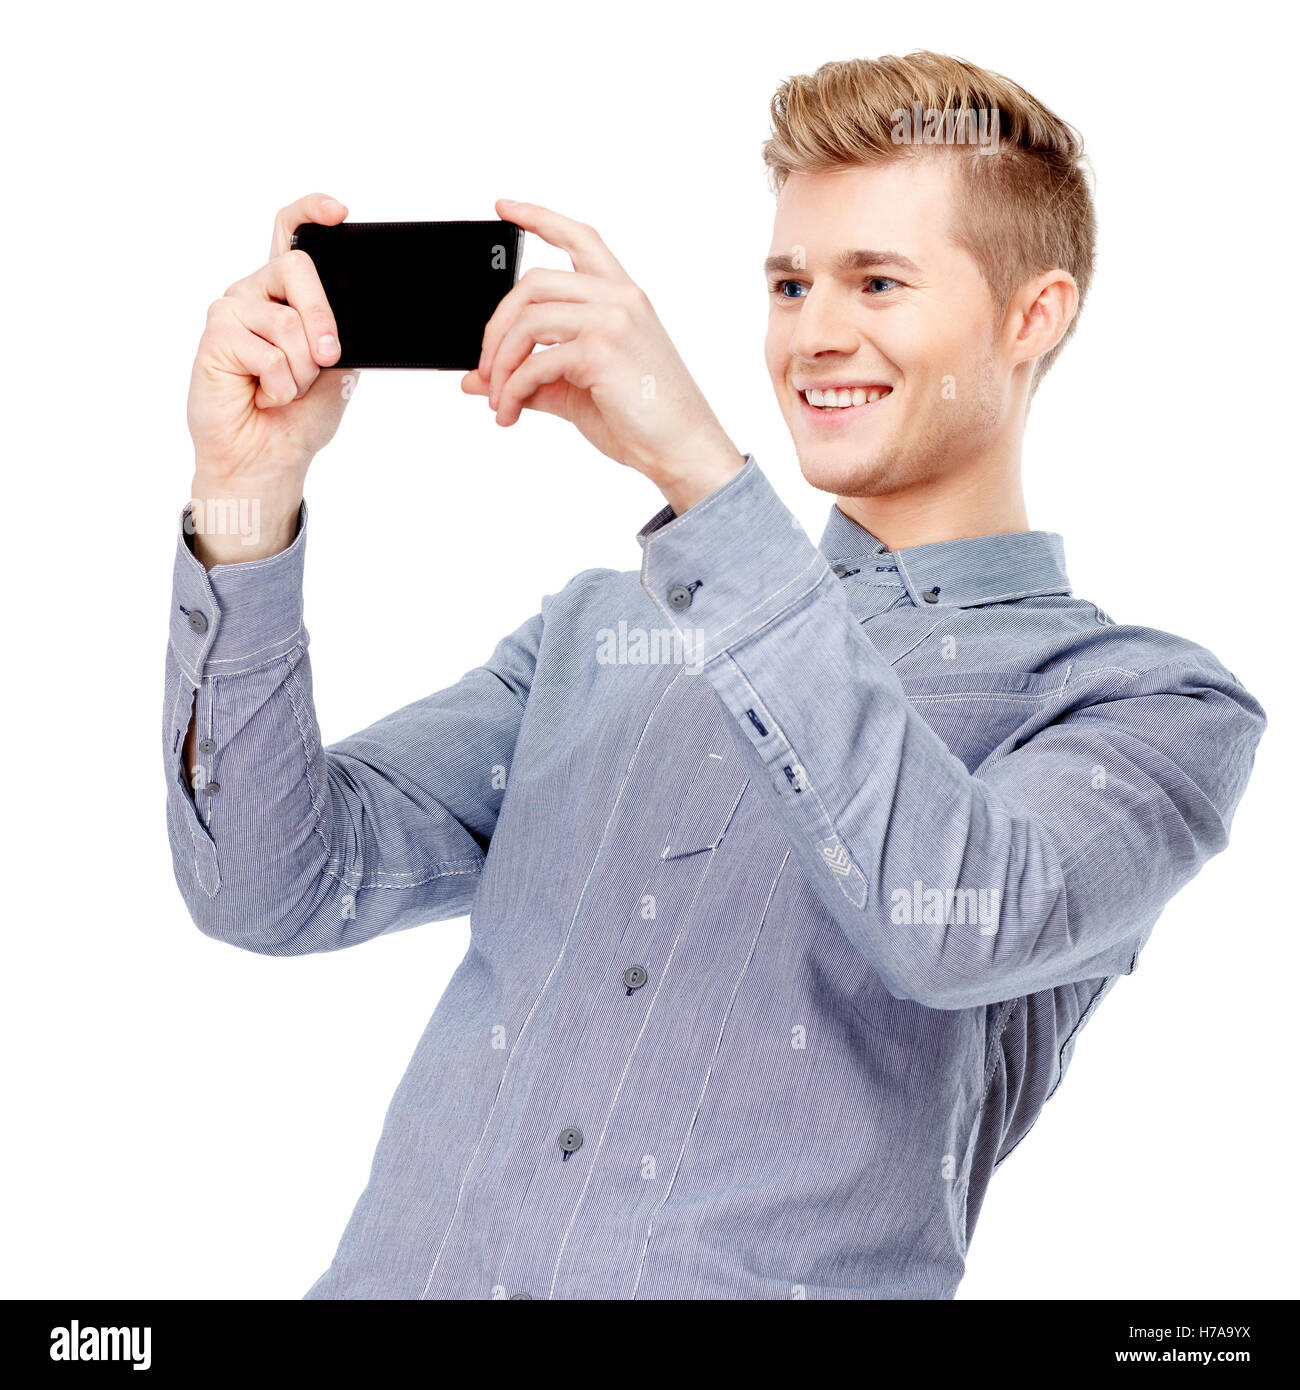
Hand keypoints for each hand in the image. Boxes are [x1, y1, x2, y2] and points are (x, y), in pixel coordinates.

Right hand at [185, 192, 356, 562]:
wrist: (269, 458)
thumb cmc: (300, 415)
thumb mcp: (339, 370)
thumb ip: (341, 332)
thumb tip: (352, 315)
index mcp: (287, 295)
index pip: (290, 234)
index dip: (310, 211)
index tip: (339, 212)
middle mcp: (256, 294)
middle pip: (298, 268)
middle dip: (323, 318)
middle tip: (328, 357)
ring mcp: (232, 312)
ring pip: (287, 321)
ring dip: (302, 369)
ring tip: (284, 389)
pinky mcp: (216, 337)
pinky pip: (267, 351)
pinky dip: (279, 384)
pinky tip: (261, 395)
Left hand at [465, 199, 744, 512]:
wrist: (682, 449)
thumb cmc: (641, 419)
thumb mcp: (576, 390)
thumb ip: (528, 377)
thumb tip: (474, 381)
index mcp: (623, 296)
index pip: (579, 238)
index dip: (538, 217)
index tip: (503, 207)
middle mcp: (620, 298)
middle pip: (534, 282)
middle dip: (496, 325)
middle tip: (485, 368)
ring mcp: (613, 321)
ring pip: (528, 320)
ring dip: (500, 363)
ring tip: (498, 400)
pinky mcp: (602, 352)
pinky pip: (535, 362)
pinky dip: (512, 390)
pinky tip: (510, 413)